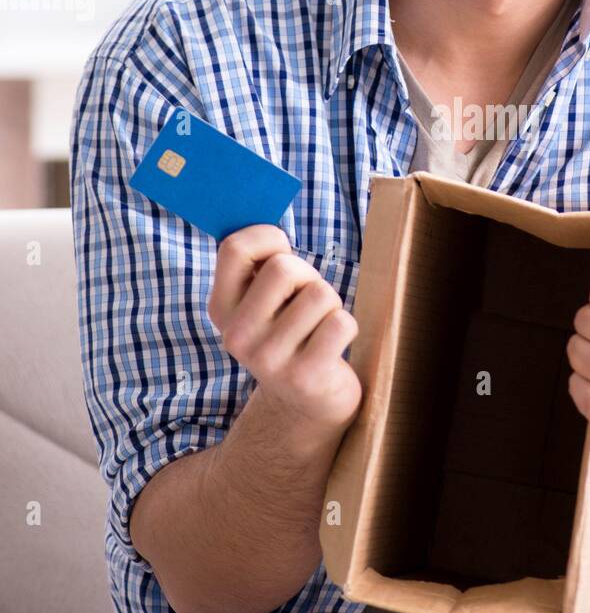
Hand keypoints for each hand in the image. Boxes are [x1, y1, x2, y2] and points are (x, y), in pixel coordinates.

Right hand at [207, 225, 361, 430]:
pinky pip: (341, 322)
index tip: (281, 250)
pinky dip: (346, 327)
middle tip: (305, 302)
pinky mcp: (305, 376)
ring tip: (318, 326)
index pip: (235, 247)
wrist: (305, 404)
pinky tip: (331, 347)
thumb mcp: (262, 301)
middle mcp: (237, 336)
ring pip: (319, 293)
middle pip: (284, 267)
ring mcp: (269, 359)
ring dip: (330, 304)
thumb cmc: (291, 333)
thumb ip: (257, 261)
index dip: (268, 237)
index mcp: (221, 309)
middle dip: (307, 276)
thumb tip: (260, 208)